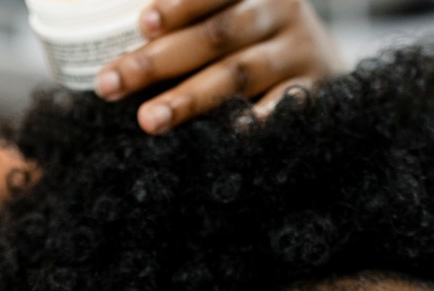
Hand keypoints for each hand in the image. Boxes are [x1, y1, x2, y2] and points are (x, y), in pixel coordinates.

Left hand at [95, 0, 344, 133]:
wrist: (324, 64)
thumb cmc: (253, 38)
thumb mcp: (227, 13)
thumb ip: (188, 22)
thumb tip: (117, 51)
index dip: (177, 7)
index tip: (142, 25)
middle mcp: (278, 11)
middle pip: (214, 36)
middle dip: (157, 62)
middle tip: (109, 85)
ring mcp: (299, 51)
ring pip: (238, 73)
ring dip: (189, 98)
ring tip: (149, 120)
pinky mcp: (313, 90)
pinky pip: (280, 106)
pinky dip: (252, 120)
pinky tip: (223, 134)